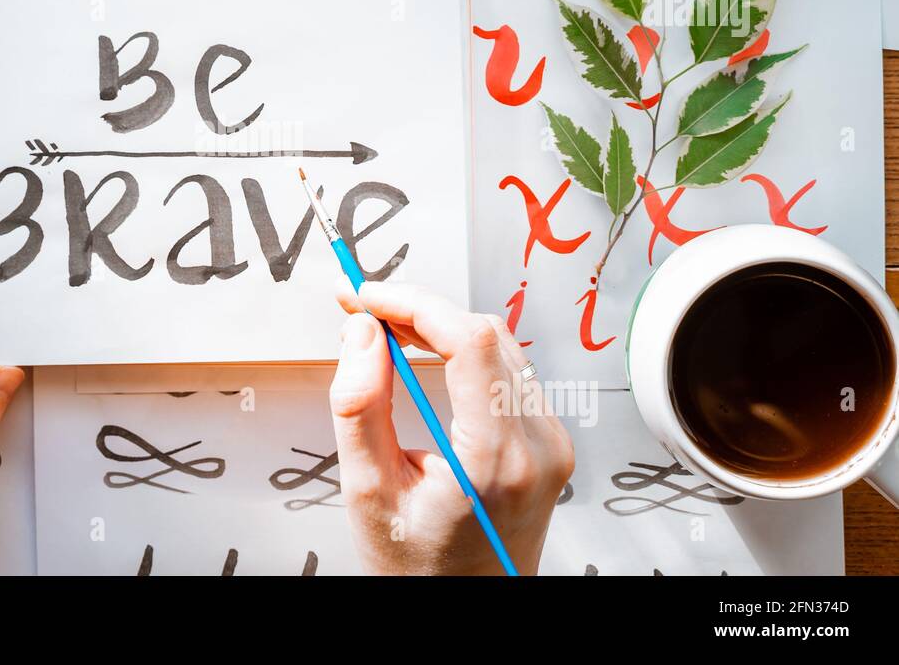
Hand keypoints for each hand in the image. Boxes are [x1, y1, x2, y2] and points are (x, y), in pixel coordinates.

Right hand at [330, 281, 573, 574]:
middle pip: (486, 333)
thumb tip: (362, 333)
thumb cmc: (419, 571)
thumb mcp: (369, 491)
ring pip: (501, 345)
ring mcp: (552, 444)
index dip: (412, 304)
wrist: (465, 614)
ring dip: (442, 327)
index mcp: (496, 459)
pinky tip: (426, 359)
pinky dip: (464, 353)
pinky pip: (510, 372)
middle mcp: (538, 446)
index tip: (366, 298)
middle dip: (420, 311)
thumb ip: (360, 405)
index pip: (468, 340)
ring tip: (388, 334)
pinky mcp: (550, 444)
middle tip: (366, 313)